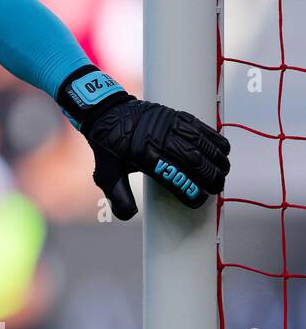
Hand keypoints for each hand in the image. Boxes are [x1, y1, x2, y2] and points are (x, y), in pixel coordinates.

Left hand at [58, 67, 230, 220]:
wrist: (107, 112)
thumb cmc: (109, 147)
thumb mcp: (106, 174)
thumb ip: (117, 197)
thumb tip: (129, 215)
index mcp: (141, 155)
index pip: (173, 176)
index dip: (190, 191)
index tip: (198, 201)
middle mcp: (158, 139)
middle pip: (194, 161)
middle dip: (210, 177)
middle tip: (216, 189)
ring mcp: (170, 125)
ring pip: (203, 144)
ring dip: (217, 161)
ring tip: (222, 174)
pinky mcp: (177, 115)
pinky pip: (204, 128)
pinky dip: (216, 142)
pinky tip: (222, 154)